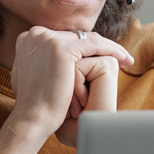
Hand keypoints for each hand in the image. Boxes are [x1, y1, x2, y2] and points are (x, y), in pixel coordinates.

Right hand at [8, 27, 133, 145]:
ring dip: (109, 48)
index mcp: (28, 38)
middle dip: (98, 47)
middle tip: (119, 58)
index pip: (65, 38)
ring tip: (125, 59)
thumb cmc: (34, 105)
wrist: (31, 119)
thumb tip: (48, 60)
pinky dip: (111, 50)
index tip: (100, 57)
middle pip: (76, 37)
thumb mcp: (33, 76)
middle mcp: (36, 35)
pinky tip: (124, 59)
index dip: (84, 48)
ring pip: (88, 39)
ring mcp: (47, 40)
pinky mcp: (61, 49)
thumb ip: (40, 62)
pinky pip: (94, 45)